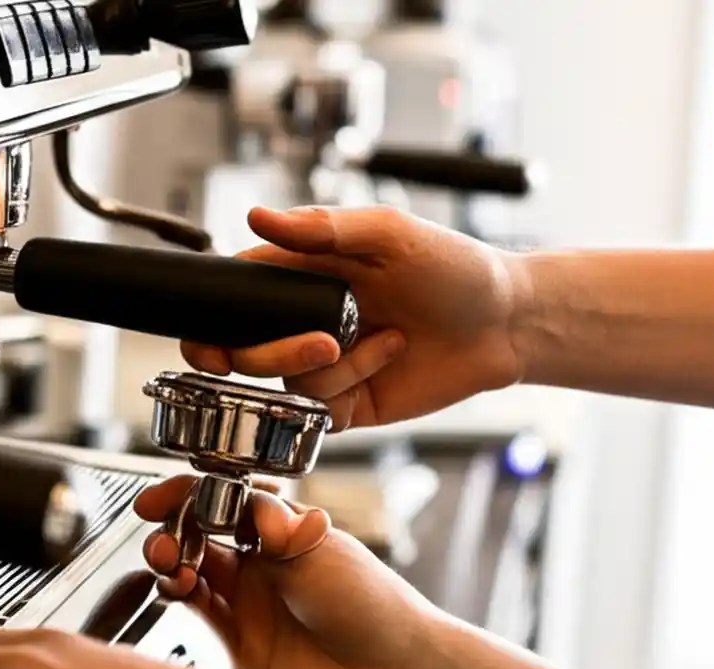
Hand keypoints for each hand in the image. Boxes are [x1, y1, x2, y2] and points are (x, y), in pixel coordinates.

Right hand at [135, 477, 440, 668]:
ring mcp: (249, 600)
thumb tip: (250, 500)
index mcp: (285, 529)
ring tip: (169, 560)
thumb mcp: (323, 549)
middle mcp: (263, 562)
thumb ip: (278, 525)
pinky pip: (196, 608)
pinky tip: (176, 585)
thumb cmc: (374, 607)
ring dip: (171, 558)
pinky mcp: (239, 638)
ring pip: (191, 568)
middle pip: (201, 533)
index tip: (163, 496)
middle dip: (174, 526)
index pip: (227, 499)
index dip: (192, 494)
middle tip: (165, 533)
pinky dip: (177, 592)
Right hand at [184, 206, 528, 428]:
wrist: (504, 322)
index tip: (209, 335)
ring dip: (334, 363)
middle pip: (244, 349)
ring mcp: (324, 364)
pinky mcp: (347, 401)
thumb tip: (257, 217)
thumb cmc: (454, 267)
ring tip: (387, 336)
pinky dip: (351, 383)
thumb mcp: (388, 233)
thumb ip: (320, 229)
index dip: (210, 317)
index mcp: (303, 275)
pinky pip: (320, 406)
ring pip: (284, 380)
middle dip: (270, 352)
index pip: (235, 295)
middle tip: (321, 341)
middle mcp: (305, 320)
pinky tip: (389, 357)